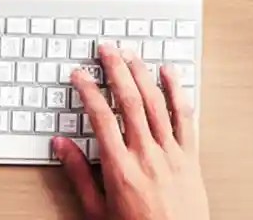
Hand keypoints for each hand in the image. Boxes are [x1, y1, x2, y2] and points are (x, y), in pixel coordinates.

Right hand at [54, 44, 208, 219]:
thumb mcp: (97, 211)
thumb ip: (79, 174)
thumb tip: (61, 146)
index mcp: (120, 168)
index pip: (101, 117)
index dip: (88, 90)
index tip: (79, 75)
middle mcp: (146, 155)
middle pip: (129, 100)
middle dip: (115, 70)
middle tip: (106, 49)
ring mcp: (171, 154)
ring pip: (156, 103)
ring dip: (142, 73)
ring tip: (131, 54)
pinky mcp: (191, 157)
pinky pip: (185, 117)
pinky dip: (177, 92)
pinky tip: (170, 74)